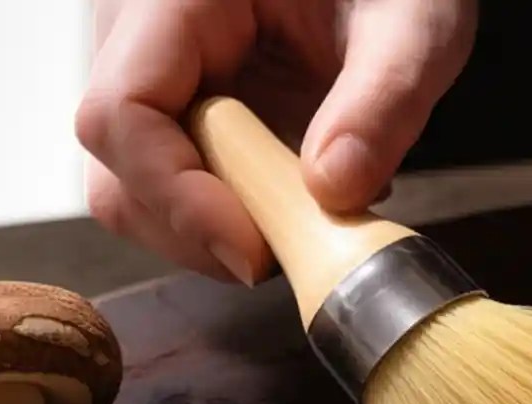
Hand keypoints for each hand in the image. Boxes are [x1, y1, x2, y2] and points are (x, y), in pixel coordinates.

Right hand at [76, 0, 477, 285]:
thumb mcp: (413, 23)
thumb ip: (384, 99)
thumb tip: (333, 191)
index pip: (121, 113)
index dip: (178, 197)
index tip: (255, 252)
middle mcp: (139, 34)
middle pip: (118, 167)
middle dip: (200, 230)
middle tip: (293, 251)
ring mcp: (154, 76)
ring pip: (138, 189)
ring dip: (220, 231)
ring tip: (310, 218)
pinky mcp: (182, 109)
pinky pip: (176, 183)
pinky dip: (235, 215)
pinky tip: (299, 199)